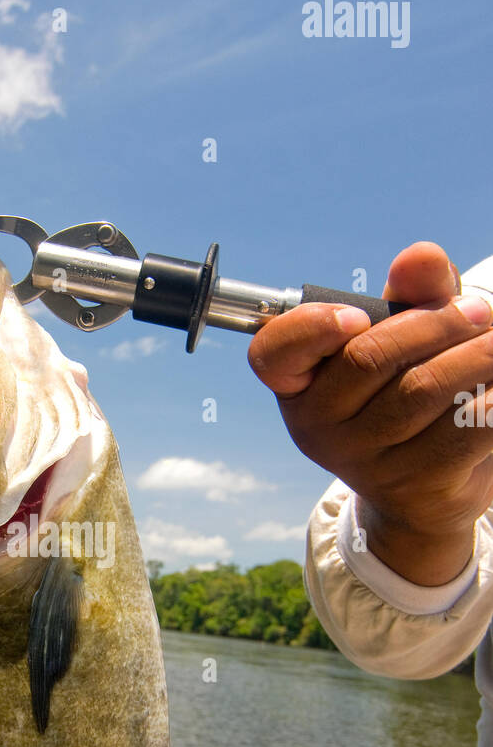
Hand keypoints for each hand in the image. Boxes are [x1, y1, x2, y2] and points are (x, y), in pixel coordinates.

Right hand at [247, 242, 492, 584]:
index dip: (310, 329)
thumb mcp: (406, 337)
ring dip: (477, 355)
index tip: (358, 316)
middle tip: (481, 312)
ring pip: (425, 390)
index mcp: (300, 384)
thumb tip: (419, 258)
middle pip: (369, 358)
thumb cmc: (413, 390)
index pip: (274, 355)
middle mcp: (318, 428)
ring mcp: (364, 464)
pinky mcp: (416, 487)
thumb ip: (413, 293)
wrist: (435, 489)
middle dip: (435, 322)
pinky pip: (466, 427)